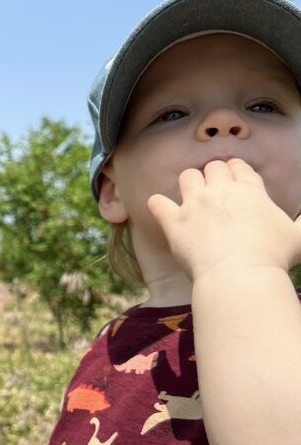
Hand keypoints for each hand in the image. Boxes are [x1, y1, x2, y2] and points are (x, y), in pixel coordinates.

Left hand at [146, 158, 300, 280]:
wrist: (240, 277)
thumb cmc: (273, 258)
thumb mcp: (299, 237)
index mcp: (249, 189)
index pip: (239, 167)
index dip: (236, 172)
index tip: (235, 184)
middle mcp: (220, 190)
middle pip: (213, 167)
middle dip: (214, 177)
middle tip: (215, 194)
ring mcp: (195, 204)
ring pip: (187, 177)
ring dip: (190, 185)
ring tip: (192, 200)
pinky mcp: (174, 222)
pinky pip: (157, 203)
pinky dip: (158, 205)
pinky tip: (162, 210)